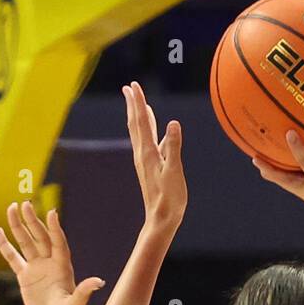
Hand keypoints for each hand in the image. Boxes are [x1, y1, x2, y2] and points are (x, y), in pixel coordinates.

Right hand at [0, 202, 102, 304]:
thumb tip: (99, 282)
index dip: (55, 228)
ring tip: (11, 208)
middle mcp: (50, 263)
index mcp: (63, 267)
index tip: (51, 212)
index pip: (58, 243)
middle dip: (32, 221)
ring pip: (26, 242)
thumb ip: (84, 292)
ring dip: (18, 226)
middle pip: (40, 237)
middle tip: (24, 203)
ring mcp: (37, 268)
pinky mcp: (25, 276)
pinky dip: (6, 246)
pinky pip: (13, 257)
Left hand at [123, 80, 186, 225]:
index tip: (134, 85)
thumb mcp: (174, 171)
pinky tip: (150, 129)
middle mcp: (142, 154)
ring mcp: (144, 160)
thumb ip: (173, 147)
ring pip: (139, 132)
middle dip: (133, 104)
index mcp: (148, 152)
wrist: (161, 219)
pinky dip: (145, 130)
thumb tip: (173, 123)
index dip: (139, 102)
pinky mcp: (148, 167)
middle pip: (136, 123)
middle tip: (129, 87)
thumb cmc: (170, 198)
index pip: (143, 121)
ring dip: (137, 115)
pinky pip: (145, 141)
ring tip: (136, 102)